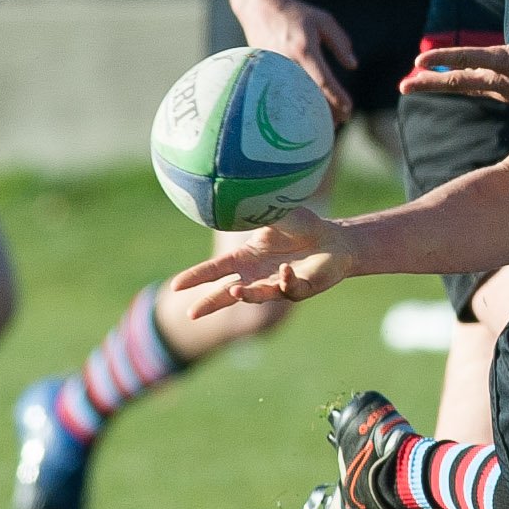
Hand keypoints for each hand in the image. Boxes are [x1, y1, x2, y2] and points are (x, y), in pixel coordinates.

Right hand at [168, 206, 359, 320]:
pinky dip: (285, 280)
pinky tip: (286, 268)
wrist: (332, 240)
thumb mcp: (275, 213)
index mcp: (245, 259)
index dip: (196, 277)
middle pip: (227, 293)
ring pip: (255, 296)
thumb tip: (232, 193)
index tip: (176, 286)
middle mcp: (257, 276)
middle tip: (192, 314)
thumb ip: (256, 209)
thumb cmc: (301, 225)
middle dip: (210, 303)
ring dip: (245, 295)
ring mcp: (276, 285)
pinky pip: (288, 288)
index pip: (215, 270)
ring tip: (234, 293)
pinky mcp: (297, 290)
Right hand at [242, 0, 358, 121]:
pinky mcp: (265, 72)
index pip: (323, 81)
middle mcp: (288, 62)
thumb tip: (353, 65)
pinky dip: (295, 104)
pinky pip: (282, 93)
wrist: (260, 8)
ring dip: (310, 112)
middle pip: (308, 96)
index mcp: (304, 50)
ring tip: (326, 121)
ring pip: (294, 99)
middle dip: (326, 112)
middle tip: (342, 120)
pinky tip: (304, 111)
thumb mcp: (324, 21)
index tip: (349, 109)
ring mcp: (274, 69)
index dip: (337, 98)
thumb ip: (340, 42)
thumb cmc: (296, 14)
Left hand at [399, 0, 508, 113]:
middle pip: (457, 82)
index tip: (419, 61)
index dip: (443, 58)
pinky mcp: (505, 96)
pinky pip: (475, 90)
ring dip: (436, 86)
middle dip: (428, 84)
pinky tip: (445, 83)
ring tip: (410, 86)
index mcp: (506, 62)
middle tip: (402, 86)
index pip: (468, 59)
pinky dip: (457, 86)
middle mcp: (499, 81)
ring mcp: (501, 92)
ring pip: (463, 88)